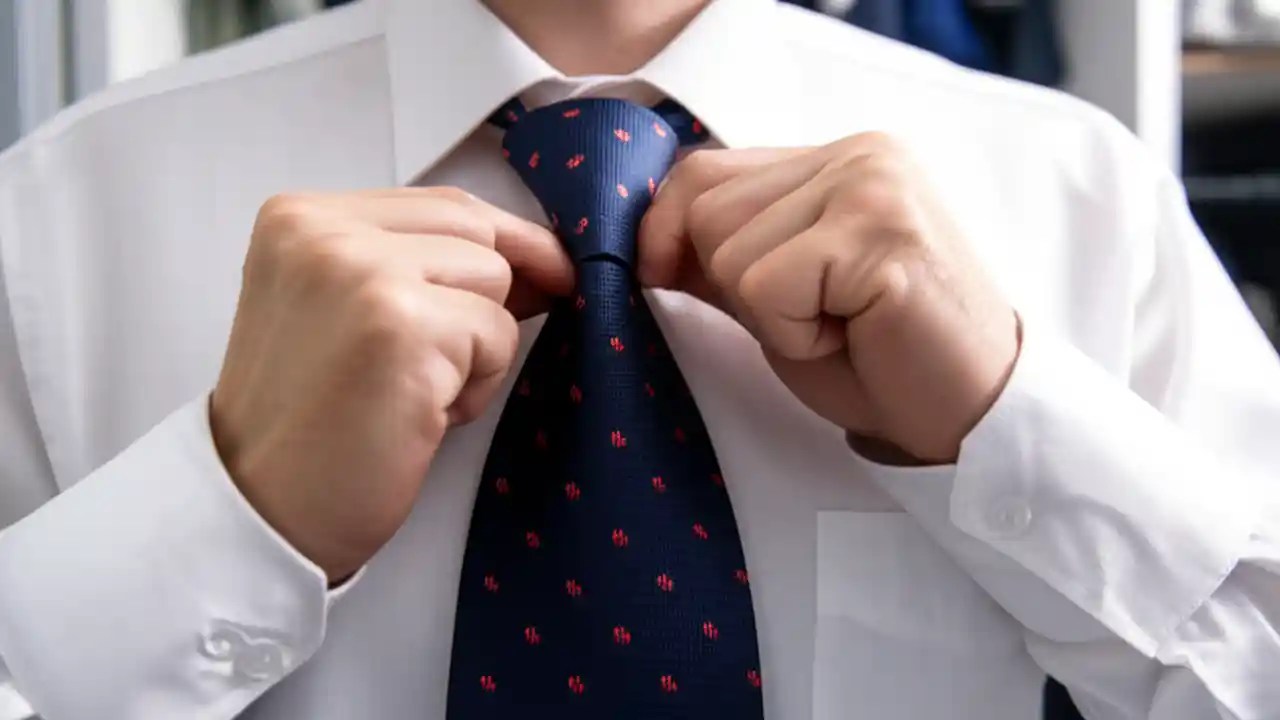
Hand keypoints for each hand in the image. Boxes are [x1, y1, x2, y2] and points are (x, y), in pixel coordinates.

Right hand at [211, 188, 572, 580]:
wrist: (262, 512)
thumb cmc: (313, 424)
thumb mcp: (349, 312)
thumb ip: (421, 268)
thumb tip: (541, 259)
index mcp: (299, 217)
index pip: (442, 202)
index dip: (505, 242)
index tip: (543, 274)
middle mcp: (322, 230)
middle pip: (475, 230)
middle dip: (495, 295)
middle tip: (456, 362)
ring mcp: (360, 271)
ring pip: (493, 279)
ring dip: (479, 346)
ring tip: (415, 392)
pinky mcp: (401, 323)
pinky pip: (497, 335)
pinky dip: (478, 385)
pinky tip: (420, 414)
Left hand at [639, 134, 1018, 463]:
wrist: (973, 415)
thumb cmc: (880, 360)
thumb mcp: (784, 297)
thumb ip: (727, 254)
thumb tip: (645, 243)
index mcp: (839, 157)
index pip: (703, 168)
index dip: (665, 231)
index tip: (663, 279)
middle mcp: (859, 152)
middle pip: (706, 208)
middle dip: (734, 286)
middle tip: (816, 320)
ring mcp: (873, 184)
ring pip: (727, 250)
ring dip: (769, 316)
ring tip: (840, 327)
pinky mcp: (879, 232)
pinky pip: (766, 285)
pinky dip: (793, 334)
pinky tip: (853, 336)